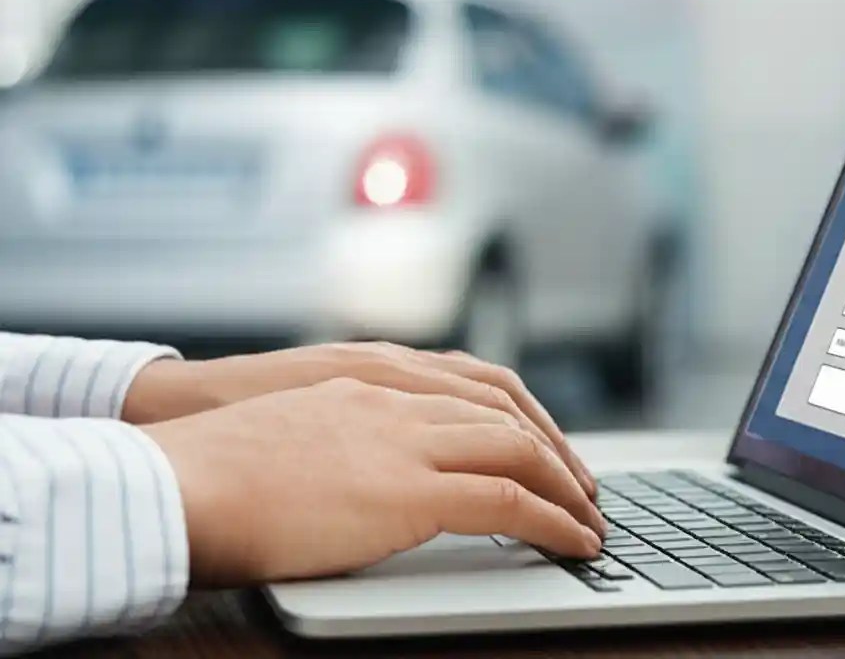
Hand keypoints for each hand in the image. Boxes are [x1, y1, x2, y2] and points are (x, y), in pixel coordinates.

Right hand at [143, 378, 604, 586]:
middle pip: (509, 410)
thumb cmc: (211, 468)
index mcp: (368, 380)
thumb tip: (358, 472)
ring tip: (591, 519)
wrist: (174, 481)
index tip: (544, 448)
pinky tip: (573, 541)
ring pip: (520, 449)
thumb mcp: (287, 431)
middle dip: (557, 450)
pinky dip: (553, 520)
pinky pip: (509, 499)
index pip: (474, 384)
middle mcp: (397, 397)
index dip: (522, 418)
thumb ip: (337, 438)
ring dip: (566, 487)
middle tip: (585, 487)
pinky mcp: (410, 491)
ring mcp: (406, 439)